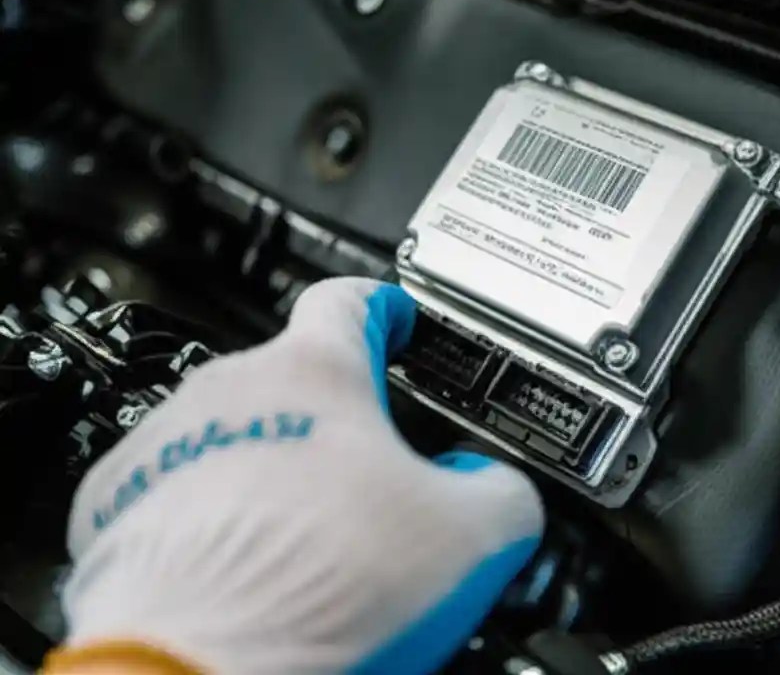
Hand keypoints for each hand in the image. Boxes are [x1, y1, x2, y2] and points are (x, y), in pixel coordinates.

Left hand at [51, 278, 543, 673]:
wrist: (194, 674)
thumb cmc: (310, 600)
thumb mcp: (473, 540)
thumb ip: (501, 488)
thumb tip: (495, 490)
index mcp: (316, 374)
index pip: (353, 300)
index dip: (386, 309)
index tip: (396, 320)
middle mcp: (231, 390)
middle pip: (299, 379)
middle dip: (342, 422)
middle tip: (380, 483)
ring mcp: (167, 444)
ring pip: (241, 435)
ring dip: (281, 470)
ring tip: (316, 545)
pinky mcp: (119, 505)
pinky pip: (182, 491)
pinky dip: (219, 518)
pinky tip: (255, 569)